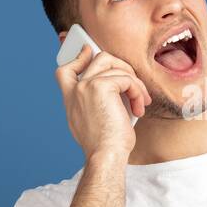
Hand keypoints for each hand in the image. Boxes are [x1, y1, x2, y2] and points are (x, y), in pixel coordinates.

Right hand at [54, 44, 151, 162]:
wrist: (106, 155)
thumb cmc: (106, 145)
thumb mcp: (97, 121)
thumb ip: (98, 102)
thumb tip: (117, 87)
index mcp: (71, 100)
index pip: (65, 71)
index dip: (78, 57)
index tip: (88, 50)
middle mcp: (75, 90)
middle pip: (98, 58)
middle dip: (122, 66)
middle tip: (134, 83)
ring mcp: (86, 86)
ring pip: (115, 65)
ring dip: (134, 82)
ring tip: (141, 102)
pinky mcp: (100, 86)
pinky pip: (126, 79)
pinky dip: (138, 91)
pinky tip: (140, 108)